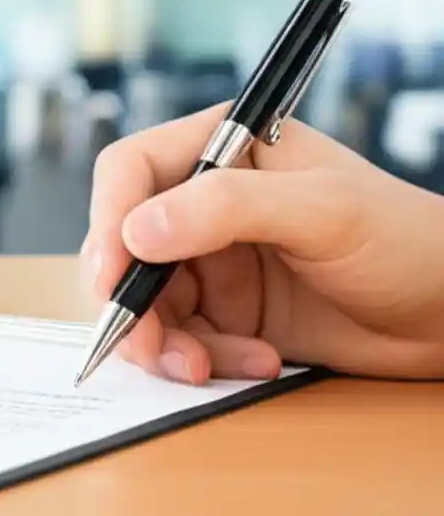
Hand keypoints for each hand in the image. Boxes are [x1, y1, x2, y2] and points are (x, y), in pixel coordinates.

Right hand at [80, 103, 443, 383]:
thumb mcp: (322, 212)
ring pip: (144, 300)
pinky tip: (255, 361)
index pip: (131, 170)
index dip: (109, 219)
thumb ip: (226, 208)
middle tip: (147, 341)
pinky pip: (179, 338)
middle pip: (122, 245)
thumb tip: (138, 231)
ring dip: (164, 340)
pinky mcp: (224, 312)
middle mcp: (204, 201)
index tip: (113, 273)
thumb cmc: (407, 241)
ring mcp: (211, 259)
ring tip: (204, 366)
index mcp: (223, 149)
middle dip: (130, 298)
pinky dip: (201, 358)